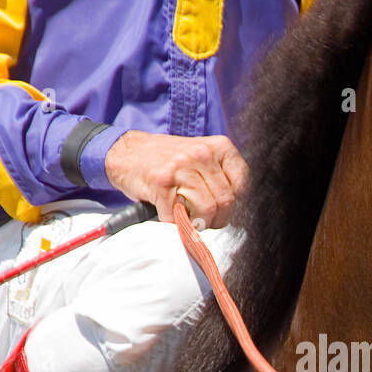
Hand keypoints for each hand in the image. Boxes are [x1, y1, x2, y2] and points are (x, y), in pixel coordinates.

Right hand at [104, 131, 247, 229]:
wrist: (128, 153)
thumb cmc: (170, 161)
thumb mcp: (203, 158)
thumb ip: (223, 177)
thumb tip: (241, 209)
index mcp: (220, 147)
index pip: (244, 185)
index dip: (237, 206)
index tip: (225, 214)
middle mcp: (203, 153)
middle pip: (226, 201)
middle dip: (218, 220)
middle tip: (207, 223)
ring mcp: (182, 166)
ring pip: (207, 209)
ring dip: (198, 224)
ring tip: (189, 219)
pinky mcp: (162, 182)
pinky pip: (179, 215)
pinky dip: (175, 223)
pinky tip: (169, 213)